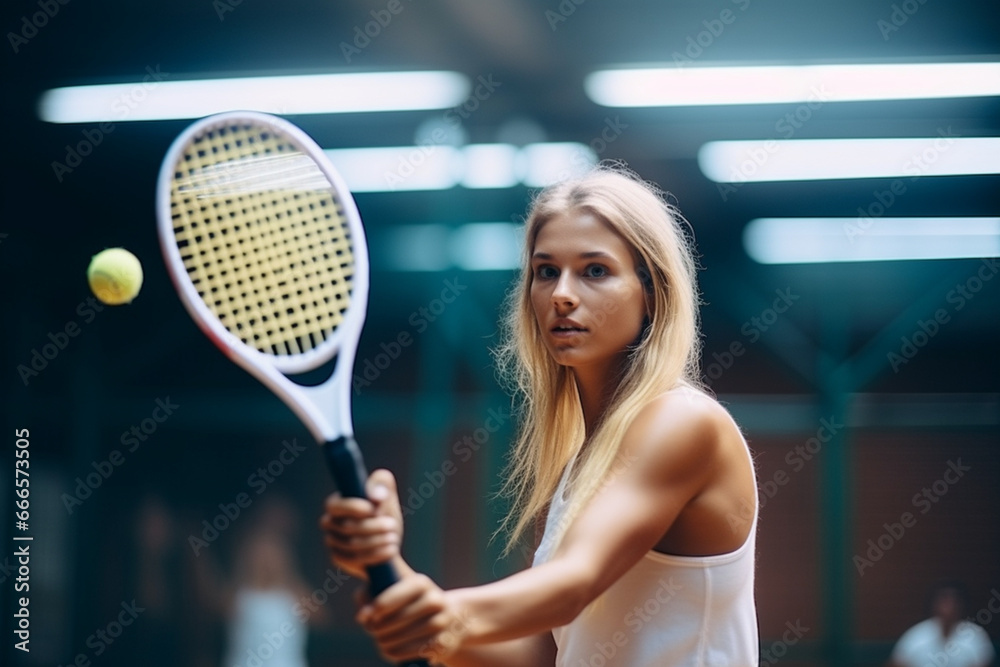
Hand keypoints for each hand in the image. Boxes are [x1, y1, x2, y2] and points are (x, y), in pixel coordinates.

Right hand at [320, 469, 402, 579]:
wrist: (389, 544)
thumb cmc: (386, 515)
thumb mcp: (388, 498)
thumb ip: (383, 485)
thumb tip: (376, 495)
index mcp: (338, 504)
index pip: (334, 505)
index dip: (351, 507)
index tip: (371, 509)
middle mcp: (330, 522)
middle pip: (346, 526)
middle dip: (372, 526)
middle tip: (392, 524)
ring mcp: (332, 541)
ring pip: (351, 544)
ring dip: (377, 540)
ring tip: (393, 537)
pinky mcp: (339, 559)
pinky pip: (354, 559)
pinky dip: (375, 555)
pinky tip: (390, 550)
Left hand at [357, 574, 471, 663]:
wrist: (454, 618)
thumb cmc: (413, 602)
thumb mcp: (397, 590)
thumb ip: (371, 594)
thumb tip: (362, 616)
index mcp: (421, 583)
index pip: (392, 597)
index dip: (376, 608)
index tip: (367, 615)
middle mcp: (434, 601)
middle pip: (393, 621)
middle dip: (377, 628)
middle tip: (373, 629)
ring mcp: (440, 623)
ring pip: (398, 639)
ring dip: (384, 641)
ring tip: (381, 639)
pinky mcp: (441, 644)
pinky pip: (407, 653)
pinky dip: (394, 653)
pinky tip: (390, 649)